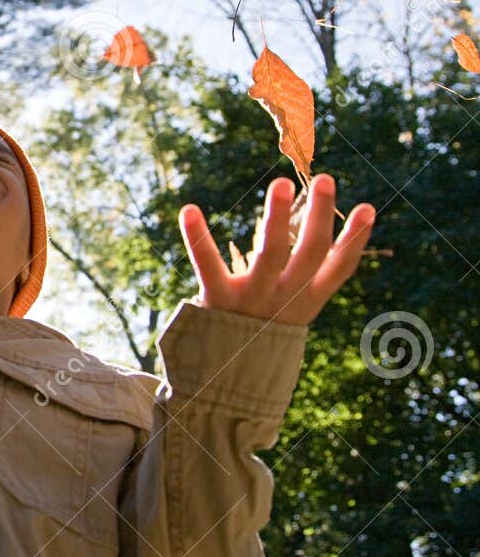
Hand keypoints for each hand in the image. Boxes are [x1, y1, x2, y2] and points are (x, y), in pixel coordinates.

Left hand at [178, 173, 374, 325]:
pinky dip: (197, 237)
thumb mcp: (297, 306)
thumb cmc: (267, 328)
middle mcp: (286, 297)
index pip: (339, 268)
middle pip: (309, 253)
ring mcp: (253, 298)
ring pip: (270, 253)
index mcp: (308, 299)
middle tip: (323, 178)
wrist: (230, 377)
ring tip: (281, 183)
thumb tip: (337, 224)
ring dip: (277, 216)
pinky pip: (208, 265)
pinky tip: (189, 209)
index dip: (355, 239)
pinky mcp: (218, 299)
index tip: (367, 208)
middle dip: (319, 216)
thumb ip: (312, 272)